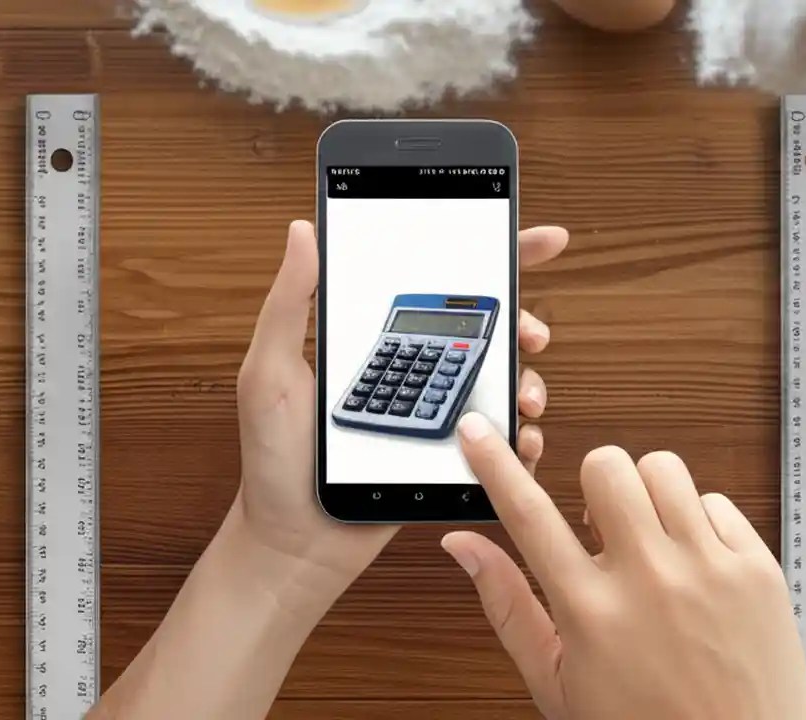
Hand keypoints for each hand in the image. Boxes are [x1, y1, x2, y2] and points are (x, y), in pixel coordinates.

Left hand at [230, 220, 568, 608]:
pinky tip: (519, 440)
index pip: (434, 288)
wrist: (293, 543)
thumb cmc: (272, 460)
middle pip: (485, 331)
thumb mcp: (268, 371)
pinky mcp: (449, 461)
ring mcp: (435, 417)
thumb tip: (303, 231)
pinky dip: (520, 438)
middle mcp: (412, 373)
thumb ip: (289, 303)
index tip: (537, 239)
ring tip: (524, 395)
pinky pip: (498, 442)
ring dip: (527, 381)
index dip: (487, 258)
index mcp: (376, 343)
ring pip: (501, 383)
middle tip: (532, 334)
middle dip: (523, 322)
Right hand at [442, 414, 805, 719]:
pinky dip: (700, 522)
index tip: (478, 432)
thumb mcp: (556, 682)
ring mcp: (708, 569)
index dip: (495, 464)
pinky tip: (696, 562)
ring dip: (649, 495)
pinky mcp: (757, 569)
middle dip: (596, 484)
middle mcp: (649, 579)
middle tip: (605, 523)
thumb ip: (507, 605)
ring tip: (655, 540)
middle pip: (606, 465)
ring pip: (664, 469)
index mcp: (590, 610)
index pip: (527, 514)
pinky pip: (718, 500)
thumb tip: (464, 547)